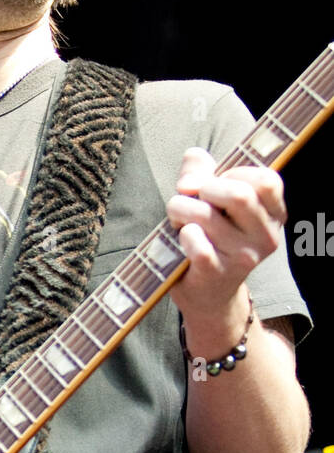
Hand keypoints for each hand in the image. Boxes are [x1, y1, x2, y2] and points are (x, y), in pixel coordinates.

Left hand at [166, 147, 286, 342]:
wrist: (208, 294)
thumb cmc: (211, 238)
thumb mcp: (213, 201)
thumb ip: (203, 172)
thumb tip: (194, 158)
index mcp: (274, 215)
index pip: (267, 181)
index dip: (235, 172)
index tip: (215, 181)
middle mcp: (265, 237)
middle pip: (239, 195)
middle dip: (204, 188)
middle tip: (190, 196)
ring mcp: (243, 258)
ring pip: (206, 216)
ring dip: (180, 208)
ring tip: (178, 218)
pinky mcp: (217, 273)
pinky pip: (195, 241)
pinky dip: (181, 233)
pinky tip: (182, 239)